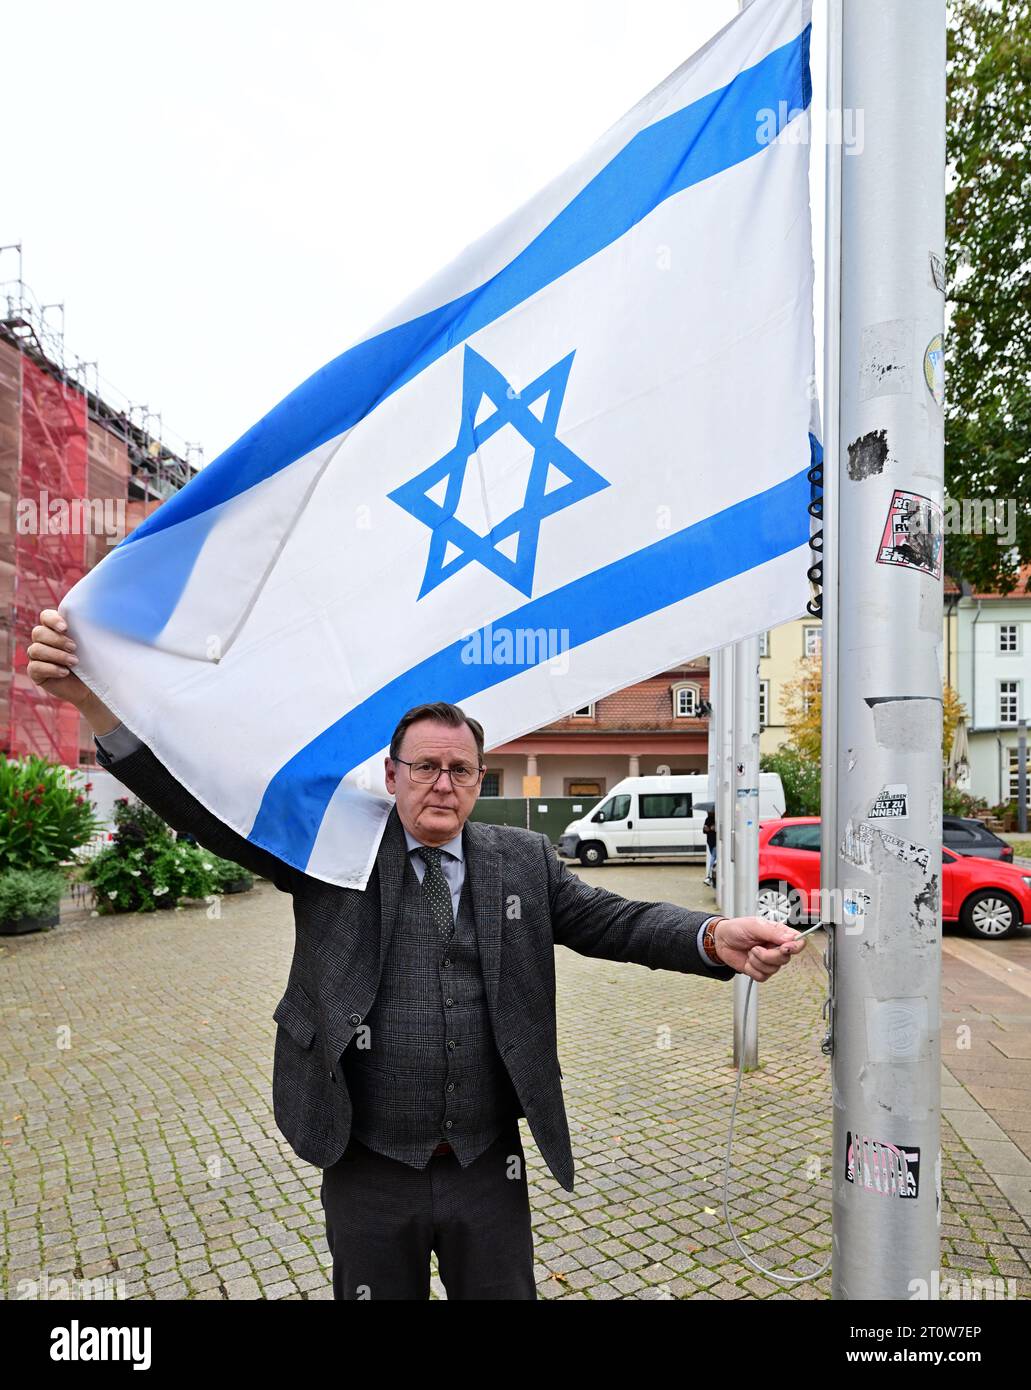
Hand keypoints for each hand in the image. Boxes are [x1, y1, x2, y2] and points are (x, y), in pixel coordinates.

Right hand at [26, 608, 116, 732]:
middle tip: (75, 647)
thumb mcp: (93, 645)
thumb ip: (90, 630)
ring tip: (74, 662)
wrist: (93, 688)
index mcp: (55, 629)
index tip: (65, 627)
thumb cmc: (94, 662)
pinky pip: (35, 667)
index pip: (45, 616)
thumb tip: (105, 615)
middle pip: (39, 632)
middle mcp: (43, 641)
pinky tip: (65, 672)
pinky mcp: (36, 673)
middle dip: (57, 639)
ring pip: (35, 649)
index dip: (52, 619)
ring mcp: (38, 657)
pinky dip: (50, 668)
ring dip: (56, 655)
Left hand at [713, 917, 806, 981]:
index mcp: (778, 934)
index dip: (795, 946)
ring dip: (758, 961)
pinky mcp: (760, 970)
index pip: (797, 942)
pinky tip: (748, 960)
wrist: (721, 941)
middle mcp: (776, 948)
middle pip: (785, 959)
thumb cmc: (737, 929)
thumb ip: (773, 932)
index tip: (786, 947)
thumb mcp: (754, 926)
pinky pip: (763, 976)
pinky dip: (752, 969)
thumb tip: (791, 937)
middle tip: (756, 947)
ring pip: (774, 969)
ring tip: (750, 951)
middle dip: (769, 955)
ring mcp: (769, 960)